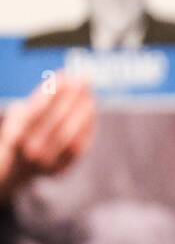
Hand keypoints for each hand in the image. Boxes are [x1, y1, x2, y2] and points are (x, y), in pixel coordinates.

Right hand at [0, 72, 95, 196]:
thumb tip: (66, 77)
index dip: (54, 90)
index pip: (38, 108)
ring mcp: (47, 162)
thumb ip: (41, 98)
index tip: (67, 74)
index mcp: (15, 135)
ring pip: (71, 133)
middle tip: (84, 78)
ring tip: (90, 93)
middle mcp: (30, 151)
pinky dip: (87, 125)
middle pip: (56, 119)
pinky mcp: (62, 168)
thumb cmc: (21, 133)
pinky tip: (91, 109)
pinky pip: (80, 145)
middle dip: (72, 96)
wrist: (18, 169)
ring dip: (83, 110)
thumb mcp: (21, 115)